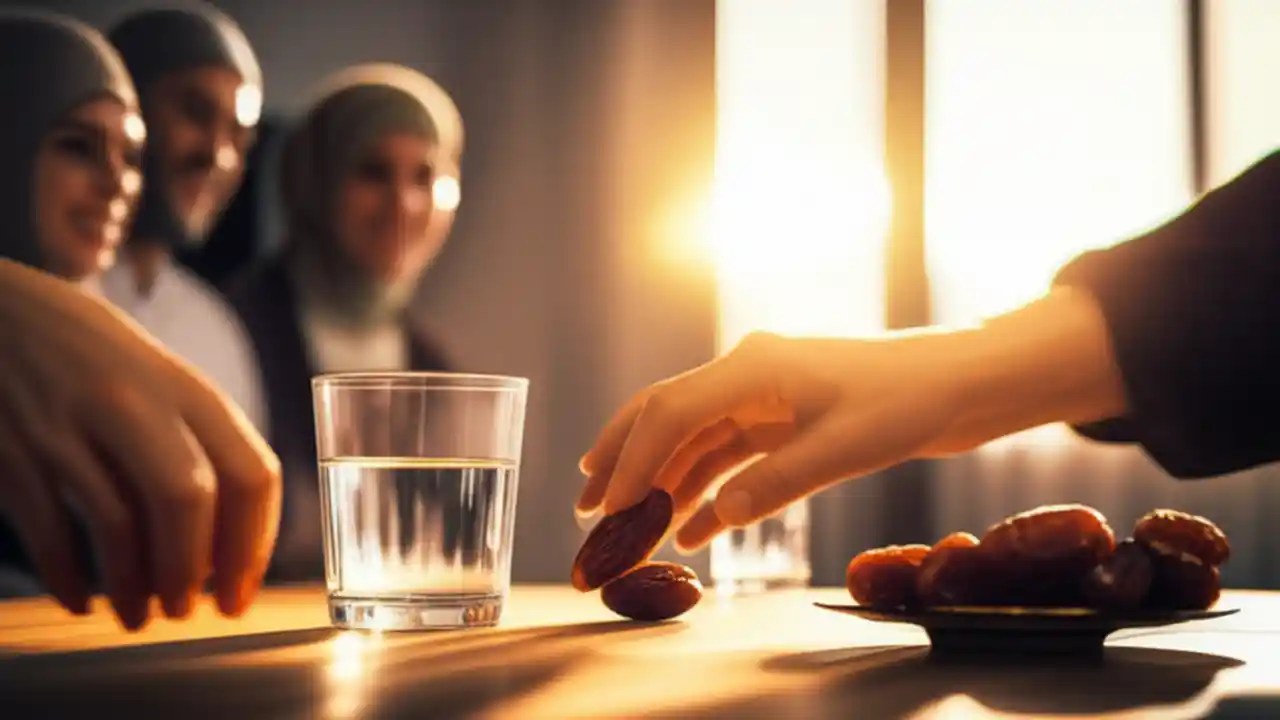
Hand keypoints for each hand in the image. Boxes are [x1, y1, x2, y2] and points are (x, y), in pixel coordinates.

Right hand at [0, 260, 280, 629]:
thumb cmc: (95, 355)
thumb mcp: (161, 377)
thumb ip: (200, 441)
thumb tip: (229, 538)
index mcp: (185, 388)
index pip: (250, 472)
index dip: (254, 543)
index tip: (243, 589)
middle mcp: (132, 404)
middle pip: (187, 501)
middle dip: (193, 572)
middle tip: (190, 610)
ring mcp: (68, 428)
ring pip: (118, 526)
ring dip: (134, 587)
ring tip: (140, 615)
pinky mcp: (12, 454)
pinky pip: (50, 533)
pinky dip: (69, 579)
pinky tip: (80, 599)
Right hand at [576, 287, 1123, 551]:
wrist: (963, 381)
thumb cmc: (910, 401)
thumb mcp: (845, 448)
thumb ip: (776, 483)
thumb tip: (716, 516)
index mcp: (754, 366)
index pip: (671, 411)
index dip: (632, 460)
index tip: (605, 505)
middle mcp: (749, 375)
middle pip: (666, 416)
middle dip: (624, 460)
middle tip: (588, 505)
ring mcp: (765, 397)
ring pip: (694, 440)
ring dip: (661, 481)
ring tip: (629, 525)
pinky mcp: (785, 420)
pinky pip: (730, 457)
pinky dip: (707, 491)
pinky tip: (690, 529)